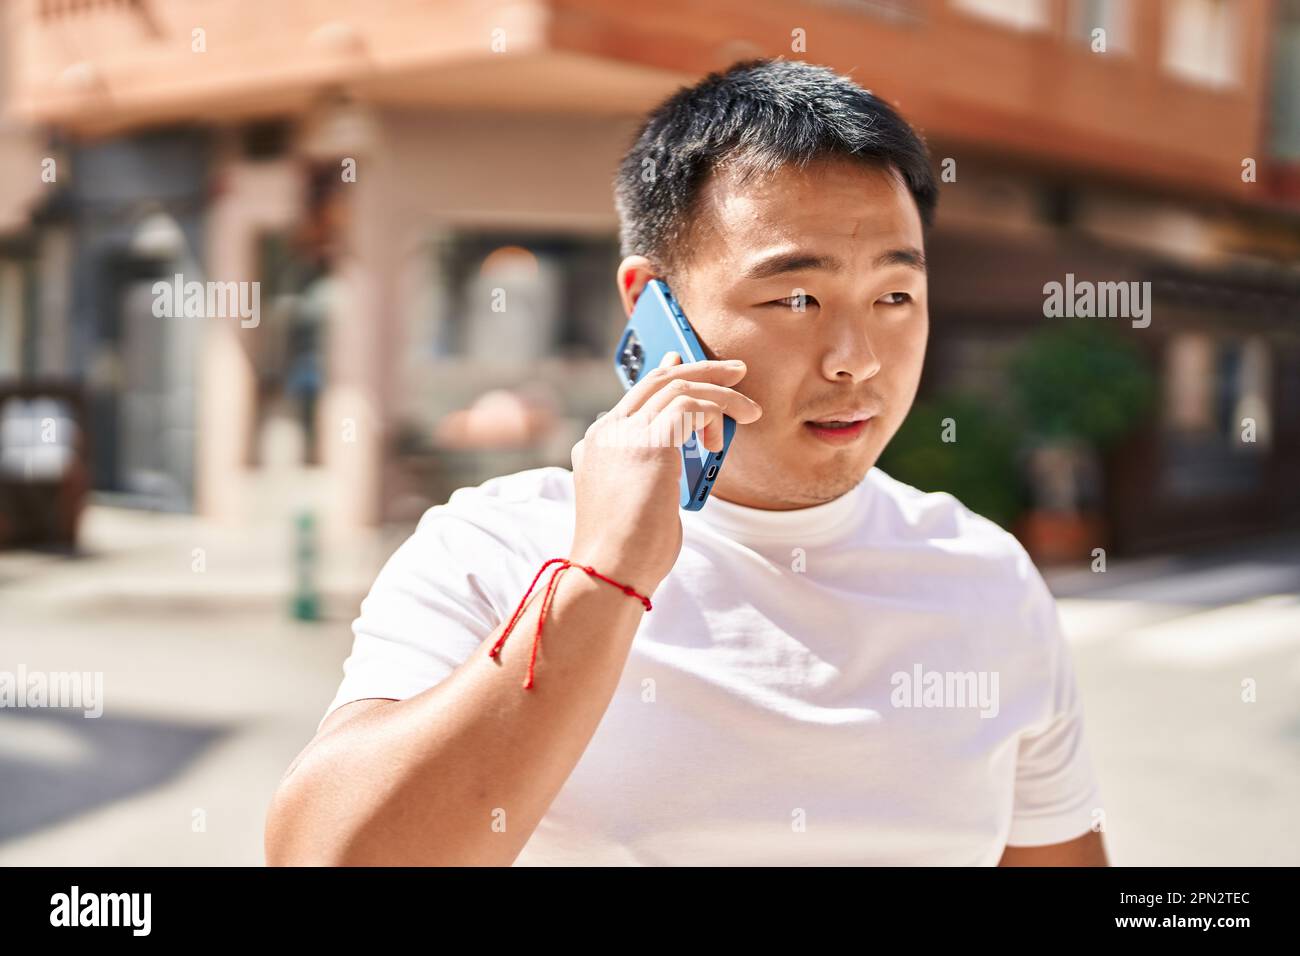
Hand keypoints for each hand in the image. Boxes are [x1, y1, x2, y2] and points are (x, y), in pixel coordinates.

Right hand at [569, 351, 761, 593]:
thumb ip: (652, 471)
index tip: (683, 362)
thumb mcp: (637, 501)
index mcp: (597, 444)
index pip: (635, 397)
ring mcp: (623, 433)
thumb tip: (680, 460)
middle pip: (656, 381)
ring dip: (720, 394)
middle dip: (701, 369)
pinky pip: (691, 405)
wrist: (609, 569)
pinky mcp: (648, 442)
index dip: (665, 376)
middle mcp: (606, 432)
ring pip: (678, 387)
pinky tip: (731, 430)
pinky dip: (718, 410)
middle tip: (735, 370)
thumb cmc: (628, 551)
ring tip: (749, 410)